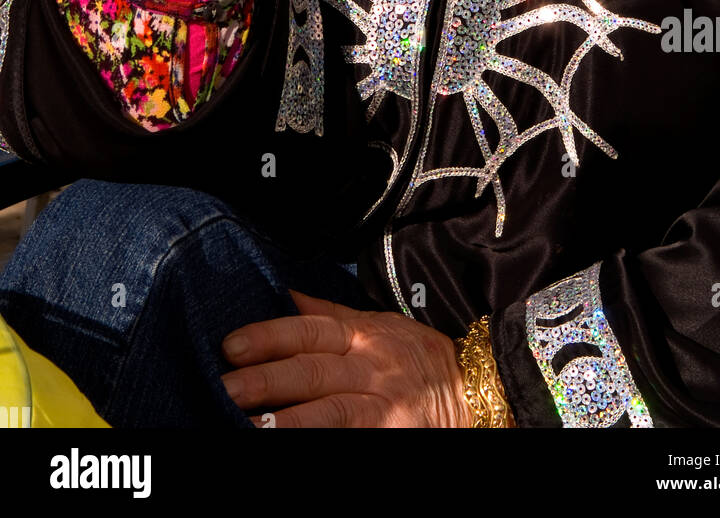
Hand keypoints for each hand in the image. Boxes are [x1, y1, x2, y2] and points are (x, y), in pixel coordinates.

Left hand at [219, 289, 473, 427]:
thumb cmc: (419, 357)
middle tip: (223, 387)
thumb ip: (331, 313)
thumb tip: (285, 294)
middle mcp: (372, 366)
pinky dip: (317, 442)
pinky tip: (288, 444)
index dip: (270, 336)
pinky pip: (348, 437)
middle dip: (265, 380)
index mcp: (364, 334)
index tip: (230, 345)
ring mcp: (383, 404)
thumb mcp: (380, 324)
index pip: (310, 329)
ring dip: (284, 420)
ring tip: (245, 424)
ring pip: (328, 411)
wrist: (478, 390)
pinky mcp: (391, 434)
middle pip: (311, 371)